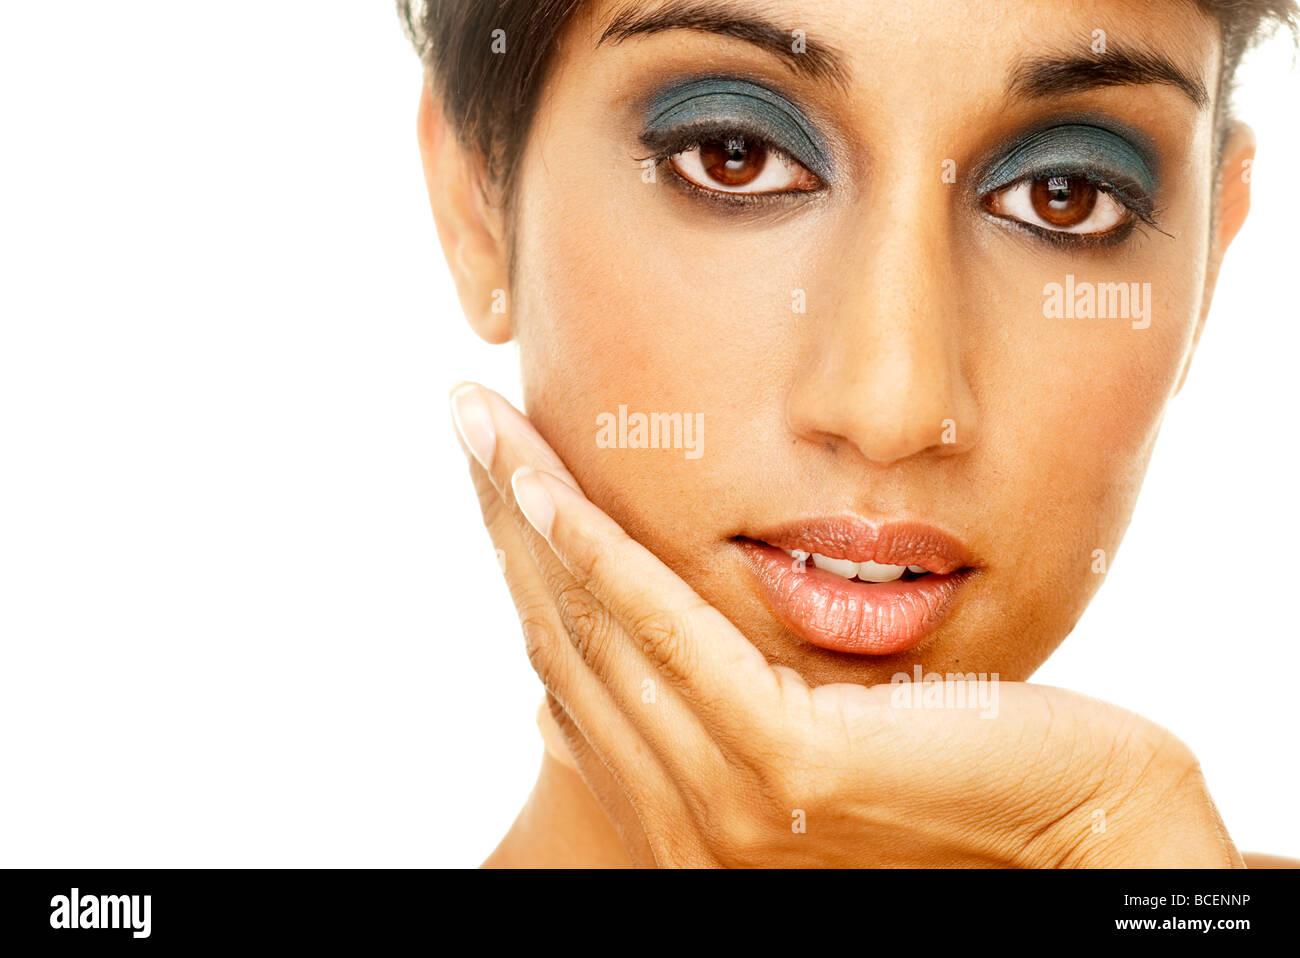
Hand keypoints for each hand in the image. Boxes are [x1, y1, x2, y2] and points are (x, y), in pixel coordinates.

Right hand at [450, 382, 1241, 867]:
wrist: (1080, 828)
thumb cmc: (966, 762)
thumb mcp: (819, 724)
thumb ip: (730, 693)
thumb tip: (654, 628)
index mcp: (685, 807)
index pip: (574, 665)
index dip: (523, 560)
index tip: (496, 474)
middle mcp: (684, 816)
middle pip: (564, 637)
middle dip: (505, 519)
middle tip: (466, 421)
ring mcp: (725, 801)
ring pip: (595, 625)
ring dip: (526, 512)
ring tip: (482, 423)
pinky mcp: (784, 766)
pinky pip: (662, 632)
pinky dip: (594, 552)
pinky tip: (546, 485)